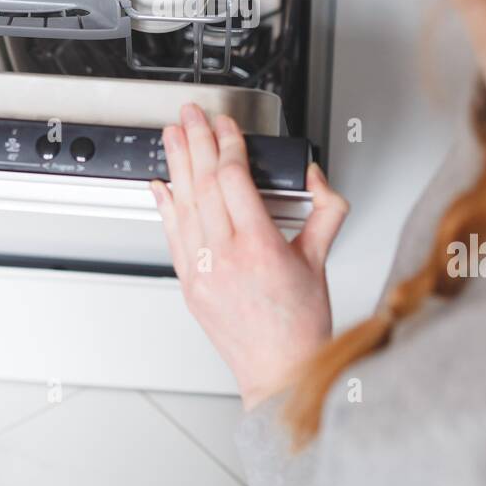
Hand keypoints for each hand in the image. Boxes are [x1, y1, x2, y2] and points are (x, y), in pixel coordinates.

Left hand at [151, 104, 348, 408]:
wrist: (279, 371)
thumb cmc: (300, 324)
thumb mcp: (321, 259)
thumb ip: (325, 210)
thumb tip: (313, 175)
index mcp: (261, 248)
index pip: (234, 180)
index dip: (228, 146)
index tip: (226, 126)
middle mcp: (226, 258)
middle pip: (203, 185)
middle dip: (196, 142)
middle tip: (190, 115)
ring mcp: (202, 272)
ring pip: (183, 206)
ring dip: (176, 165)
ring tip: (172, 135)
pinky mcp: (190, 285)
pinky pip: (172, 236)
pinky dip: (164, 205)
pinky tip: (161, 183)